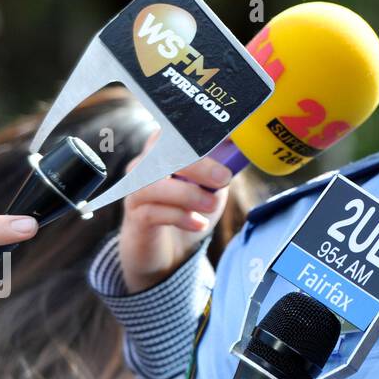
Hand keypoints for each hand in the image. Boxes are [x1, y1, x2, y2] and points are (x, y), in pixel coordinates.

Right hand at [118, 130, 231, 293]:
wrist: (171, 247)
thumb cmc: (193, 206)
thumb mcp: (213, 182)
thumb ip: (224, 163)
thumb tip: (243, 145)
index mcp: (165, 147)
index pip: (175, 130)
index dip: (198, 133)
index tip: (228, 141)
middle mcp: (145, 164)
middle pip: (163, 153)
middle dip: (197, 165)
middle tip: (223, 179)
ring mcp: (136, 190)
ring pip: (153, 184)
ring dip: (187, 194)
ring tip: (211, 204)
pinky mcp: (135, 217)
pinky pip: (152, 213)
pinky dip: (180, 217)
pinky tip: (199, 224)